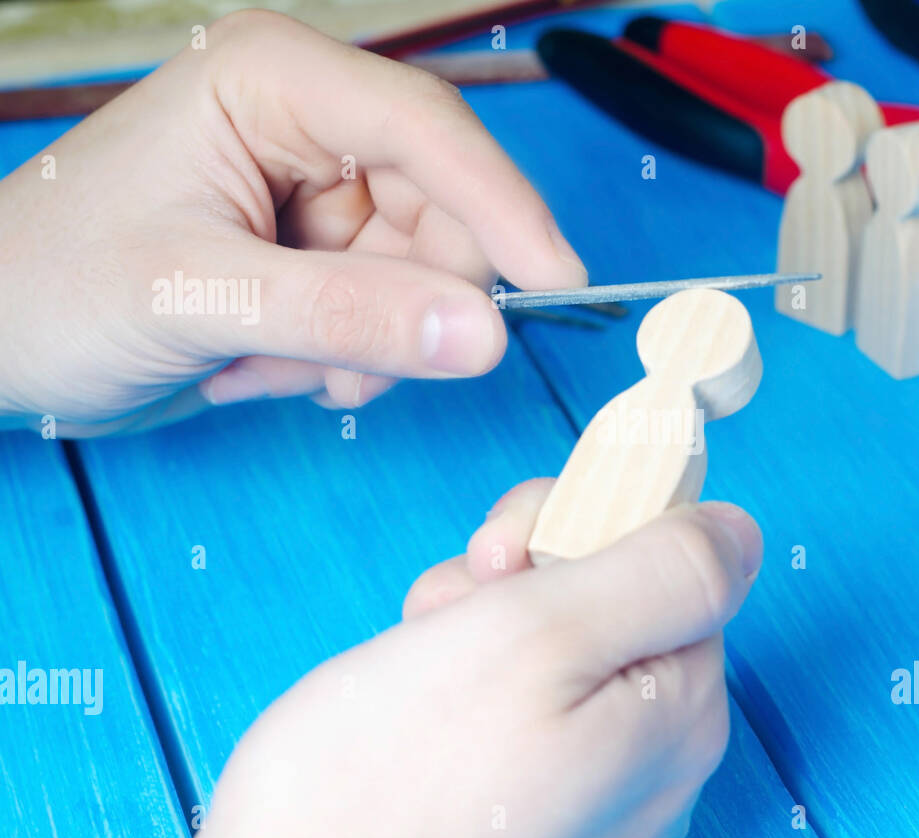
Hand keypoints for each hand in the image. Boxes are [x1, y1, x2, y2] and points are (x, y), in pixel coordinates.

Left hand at [0, 10, 585, 434]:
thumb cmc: (52, 285)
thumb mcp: (201, 295)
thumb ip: (348, 313)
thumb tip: (487, 335)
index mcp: (275, 81)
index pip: (429, 130)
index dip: (503, 207)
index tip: (557, 283)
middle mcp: (309, 124)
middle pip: (442, 211)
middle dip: (404, 304)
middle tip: (337, 366)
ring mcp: (315, 192)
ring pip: (422, 276)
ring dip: (363, 344)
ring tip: (270, 362)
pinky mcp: (315, 253)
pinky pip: (388, 312)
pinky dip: (344, 357)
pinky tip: (266, 363)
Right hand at [187, 481, 762, 837]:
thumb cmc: (389, 778)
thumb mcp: (540, 635)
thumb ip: (660, 573)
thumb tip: (737, 529)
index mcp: (679, 716)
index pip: (672, 564)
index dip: (586, 532)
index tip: (508, 557)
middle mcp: (651, 763)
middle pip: (614, 599)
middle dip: (525, 579)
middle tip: (458, 610)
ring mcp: (591, 791)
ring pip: (553, 640)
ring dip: (481, 619)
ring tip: (423, 656)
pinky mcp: (530, 803)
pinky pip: (516, 701)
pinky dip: (462, 672)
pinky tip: (414, 695)